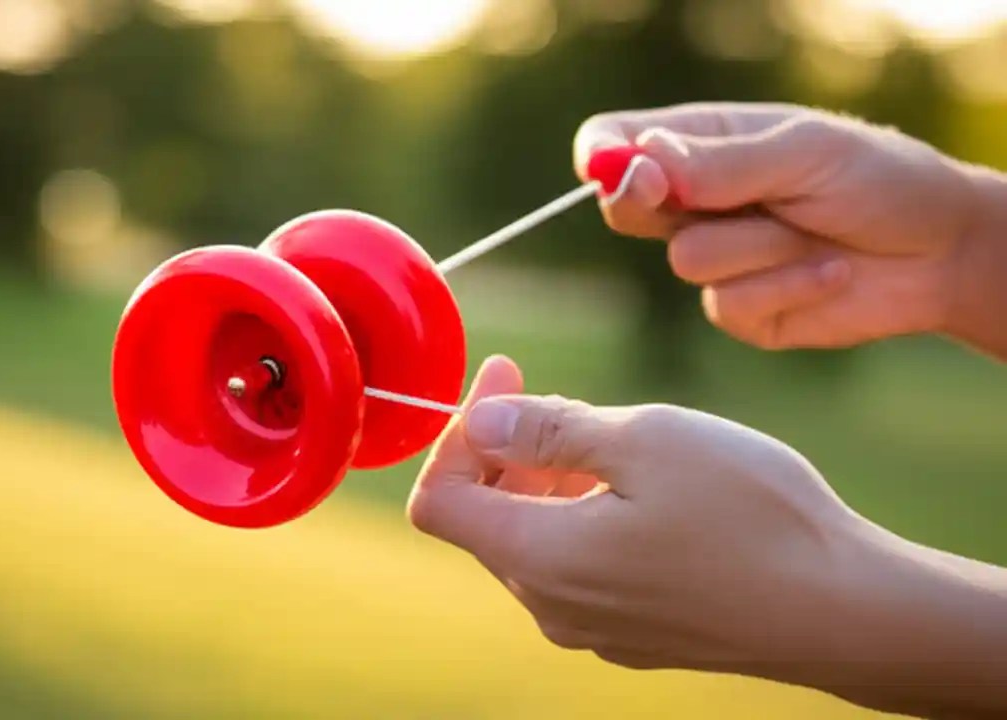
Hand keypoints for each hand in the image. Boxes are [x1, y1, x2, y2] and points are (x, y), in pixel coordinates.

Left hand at [410, 355, 863, 669]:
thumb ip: (547, 430)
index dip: (455, 431)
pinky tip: (635, 484)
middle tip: (547, 389)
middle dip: (501, 446)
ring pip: (532, 540)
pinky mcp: (634, 633)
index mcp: (538, 559)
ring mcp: (594, 628)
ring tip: (603, 434)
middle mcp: (552, 606)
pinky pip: (578, 566)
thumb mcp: (644, 440)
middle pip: (484, 518)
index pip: (439, 500)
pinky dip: (580, 515)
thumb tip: (478, 420)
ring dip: (544, 479)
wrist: (845, 612)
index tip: (504, 375)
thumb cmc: (750, 517)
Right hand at [573, 103, 989, 350]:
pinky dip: (787, 287)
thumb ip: (723, 163)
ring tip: (813, 230)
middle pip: (622, 207)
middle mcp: (694, 201)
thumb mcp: (804, 152)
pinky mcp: (740, 311)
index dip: (601, 156)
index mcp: (700, 143)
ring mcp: (715, 258)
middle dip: (654, 204)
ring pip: (685, 260)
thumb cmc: (878, 180)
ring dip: (759, 246)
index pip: (614, 141)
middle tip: (684, 197)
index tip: (617, 169)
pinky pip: (728, 306)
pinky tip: (829, 271)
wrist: (940, 253)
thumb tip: (641, 165)